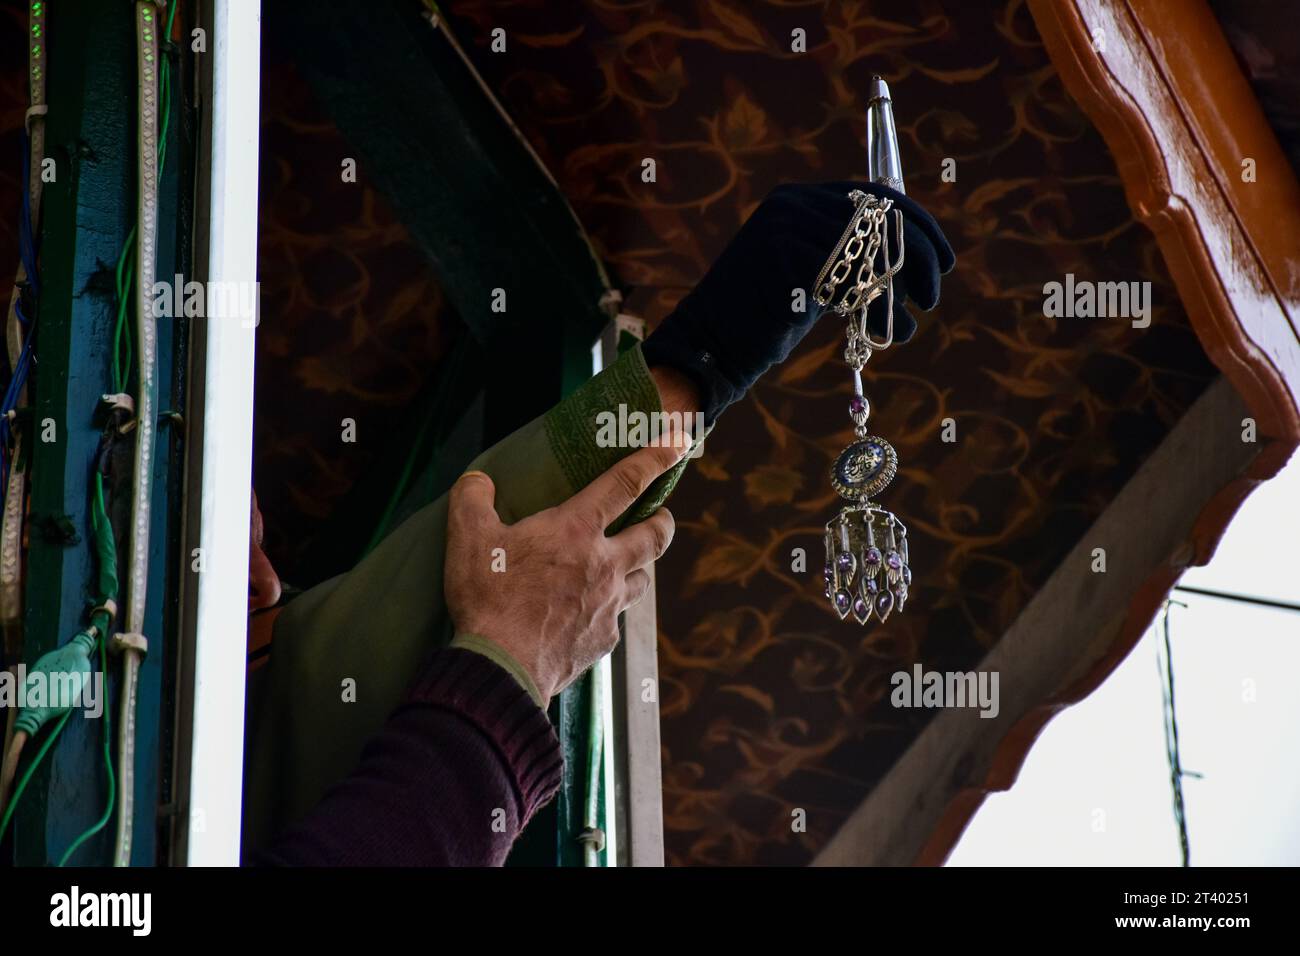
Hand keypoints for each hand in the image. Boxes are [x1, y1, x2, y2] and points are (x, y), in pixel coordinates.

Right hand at [444, 441, 683, 702]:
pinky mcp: (604, 639)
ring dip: (639, 567)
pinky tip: (592, 612)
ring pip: (643, 579)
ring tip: (625, 565)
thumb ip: (472, 500)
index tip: (678, 443)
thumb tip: (478, 480)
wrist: (502, 666)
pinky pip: (617, 618)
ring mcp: (609, 604)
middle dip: (664, 521)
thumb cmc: (488, 597)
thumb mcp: (468, 539)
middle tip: (661, 516)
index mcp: (576, 530)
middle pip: (655, 536)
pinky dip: (610, 609)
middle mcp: (604, 563)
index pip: (625, 483)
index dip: (654, 459)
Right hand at [642, 181, 954, 422]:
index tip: (944, 262)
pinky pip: (842, 280)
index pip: (877, 196)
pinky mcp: (777, 258)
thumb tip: (913, 260)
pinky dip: (868, 309)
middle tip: (932, 296)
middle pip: (878, 218)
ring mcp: (781, 227)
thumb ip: (851, 256)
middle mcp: (792, 203)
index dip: (919, 227)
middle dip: (916, 259)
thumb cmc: (766, 316)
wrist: (710, 344)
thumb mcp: (815, 275)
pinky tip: (879, 333)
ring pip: (864, 253)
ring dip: (895, 293)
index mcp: (801, 199)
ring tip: (906, 327)